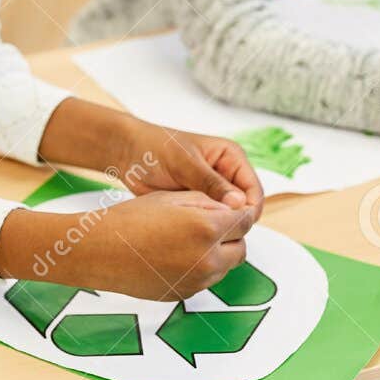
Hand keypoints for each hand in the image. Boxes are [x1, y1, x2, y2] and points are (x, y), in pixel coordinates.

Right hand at [0, 192, 253, 300]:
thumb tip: (230, 211)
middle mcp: (207, 259)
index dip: (236, 213)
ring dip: (218, 254)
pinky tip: (176, 255)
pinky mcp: (184, 294)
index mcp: (206, 229)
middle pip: (241, 248)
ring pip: (225, 267)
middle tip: (211, 225)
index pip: (244, 222)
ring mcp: (197, 281)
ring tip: (189, 239)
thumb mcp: (173, 198)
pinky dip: (200, 268)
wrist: (99, 252)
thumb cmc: (130, 219)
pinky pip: (205, 281)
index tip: (228, 210)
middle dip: (231, 236)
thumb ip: (208, 203)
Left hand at [35, 99, 261, 216]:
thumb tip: (238, 204)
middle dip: (233, 220)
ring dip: (217, 225)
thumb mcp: (185, 163)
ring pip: (226, 217)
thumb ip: (212, 183)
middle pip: (243, 207)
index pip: (253, 189)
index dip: (248, 209)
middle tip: (215, 232)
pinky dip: (203, 228)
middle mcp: (226, 175)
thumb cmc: (155, 147)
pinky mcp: (197, 204)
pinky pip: (208, 221)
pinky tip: (191, 232)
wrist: (127, 153)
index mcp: (231, 158)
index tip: (236, 223)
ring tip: (200, 231)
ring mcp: (212, 192)